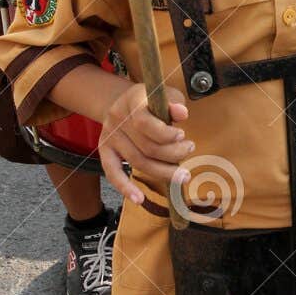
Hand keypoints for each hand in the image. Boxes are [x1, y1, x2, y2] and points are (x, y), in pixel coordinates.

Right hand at [97, 83, 193, 205]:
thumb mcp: (165, 94)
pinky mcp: (106, 151)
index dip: (166, 134)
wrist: (125, 102)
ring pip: (137, 162)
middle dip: (173, 154)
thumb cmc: (151, 100)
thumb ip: (174, 103)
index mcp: (132, 101)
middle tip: (189, 150)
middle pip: (145, 147)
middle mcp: (117, 119)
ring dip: (163, 172)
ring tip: (182, 173)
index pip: (144, 123)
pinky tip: (139, 199)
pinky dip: (125, 187)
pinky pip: (112, 172)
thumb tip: (182, 113)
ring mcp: (109, 136)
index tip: (182, 135)